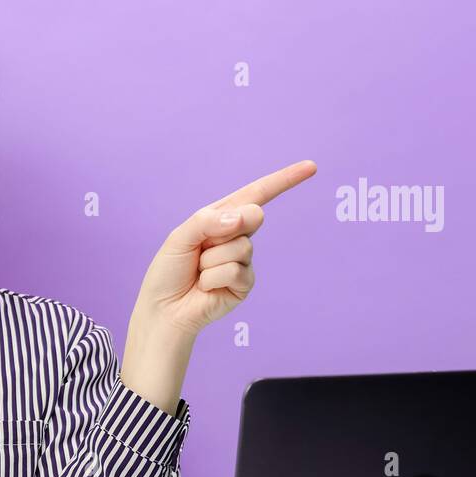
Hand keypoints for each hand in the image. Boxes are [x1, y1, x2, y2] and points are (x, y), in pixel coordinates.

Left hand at [132, 159, 317, 338]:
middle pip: (254, 215)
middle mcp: (236, 236)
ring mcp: (243, 260)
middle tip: (202, 247)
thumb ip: (207, 221)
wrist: (164, 309)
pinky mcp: (245, 283)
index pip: (256, 194)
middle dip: (226, 228)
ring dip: (211, 260)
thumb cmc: (169, 271)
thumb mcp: (180, 237)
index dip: (284, 180)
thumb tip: (245, 216)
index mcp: (221, 218)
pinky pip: (236, 271)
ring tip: (198, 271)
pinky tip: (205, 286)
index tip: (310, 167)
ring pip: (241, 247)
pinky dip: (213, 278)